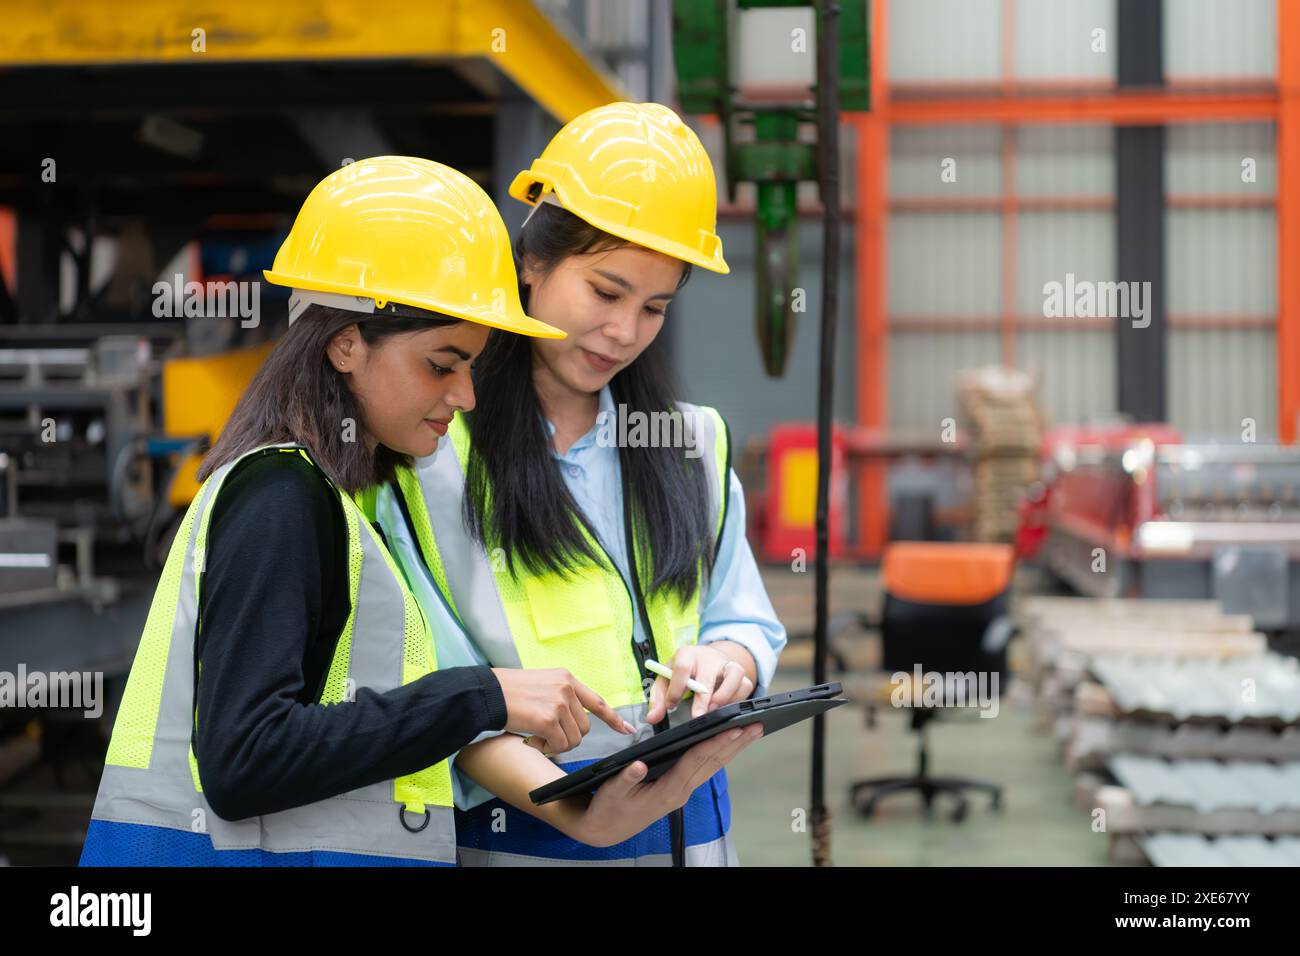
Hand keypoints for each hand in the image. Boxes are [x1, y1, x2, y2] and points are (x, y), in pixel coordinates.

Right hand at [492, 668, 633, 755]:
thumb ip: (561, 696)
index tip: (627, 730)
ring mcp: (558, 703)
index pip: (598, 701)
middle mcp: (566, 688)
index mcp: (566, 678)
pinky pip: (560, 745)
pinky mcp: (548, 719)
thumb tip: (576, 720)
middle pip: (584, 727)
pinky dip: (548, 748)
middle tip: (546, 735)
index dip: (614, 719)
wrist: (486, 694)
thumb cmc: (509, 691)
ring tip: (537, 736)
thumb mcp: (542, 683)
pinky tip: (533, 740)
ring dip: (557, 744)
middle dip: (568, 737)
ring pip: (573, 739)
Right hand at [567, 723, 763, 847]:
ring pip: (712, 766)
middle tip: (756, 726)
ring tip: (751, 732)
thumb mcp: (612, 791)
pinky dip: (719, 754)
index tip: (733, 730)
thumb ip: (626, 778)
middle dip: (735, 744)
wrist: (606, 829)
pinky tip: (729, 745)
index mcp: (667, 790)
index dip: (714, 744)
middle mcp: (680, 791)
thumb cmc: (609, 808)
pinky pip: (704, 769)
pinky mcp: (680, 789)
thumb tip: (638, 765)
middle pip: (712, 763)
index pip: (695, 762)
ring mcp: (682, 791)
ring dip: (733, 748)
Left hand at [646, 644, 755, 722]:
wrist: (706, 659)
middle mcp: (708, 656)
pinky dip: (737, 698)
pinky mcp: (740, 672)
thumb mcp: (666, 681)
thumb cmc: (684, 672)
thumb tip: (652, 718)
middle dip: (702, 698)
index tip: (671, 705)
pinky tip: (726, 708)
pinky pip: (745, 684)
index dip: (677, 687)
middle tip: (697, 716)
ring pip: (733, 675)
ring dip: (725, 696)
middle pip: (707, 674)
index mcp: (686, 654)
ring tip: (713, 712)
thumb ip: (658, 700)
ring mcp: (726, 663)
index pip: (682, 667)